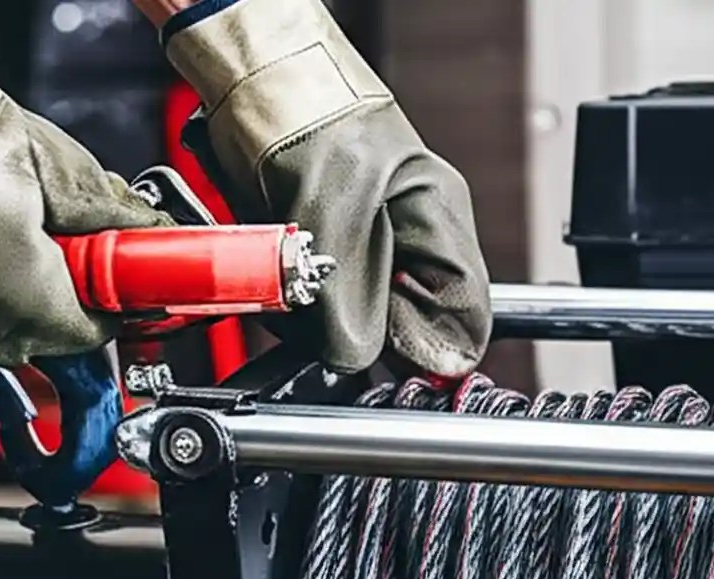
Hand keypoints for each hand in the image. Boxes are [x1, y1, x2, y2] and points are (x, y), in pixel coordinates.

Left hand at [159, 0, 492, 377]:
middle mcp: (409, 241)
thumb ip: (348, 291)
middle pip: (402, 329)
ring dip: (317, 318)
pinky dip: (294, 303)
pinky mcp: (325, 253)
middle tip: (320, 307)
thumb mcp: (333, 209)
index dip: (425, 350)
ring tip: (294, 279)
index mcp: (437, 224)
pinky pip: (316, 304)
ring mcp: (367, 247)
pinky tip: (279, 275)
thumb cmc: (306, 117)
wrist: (250, 86)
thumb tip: (358, 357)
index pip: (463, 319)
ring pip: (353, 322)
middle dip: (358, 332)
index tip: (380, 355)